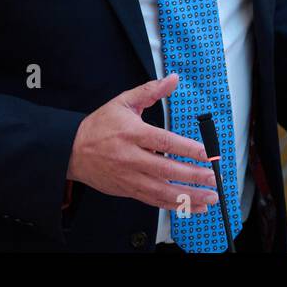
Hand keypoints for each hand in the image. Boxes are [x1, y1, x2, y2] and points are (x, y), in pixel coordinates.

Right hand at [67, 73, 220, 213]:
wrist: (72, 151)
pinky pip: (154, 201)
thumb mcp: (123, 102)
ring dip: (188, 197)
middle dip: (193, 176)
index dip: (187, 149)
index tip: (207, 153)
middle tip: (214, 178)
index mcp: (132, 134)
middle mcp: (131, 158)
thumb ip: (150, 91)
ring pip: (162, 191)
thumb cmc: (99, 126)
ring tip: (210, 198)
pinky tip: (192, 207)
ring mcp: (129, 177)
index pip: (164, 142)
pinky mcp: (128, 190)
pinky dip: (174, 206)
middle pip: (166, 169)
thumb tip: (173, 79)